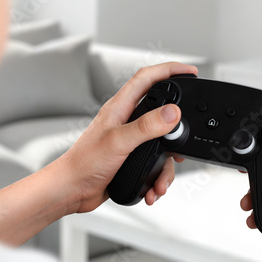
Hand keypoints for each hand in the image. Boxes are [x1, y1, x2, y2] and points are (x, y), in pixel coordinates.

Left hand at [49, 62, 193, 214]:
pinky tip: (153, 188)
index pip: (147, 78)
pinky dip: (158, 177)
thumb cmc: (83, 163)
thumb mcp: (119, 141)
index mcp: (120, 107)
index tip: (190, 72)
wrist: (70, 191)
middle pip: (160, 109)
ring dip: (167, 164)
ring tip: (162, 179)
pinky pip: (155, 162)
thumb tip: (173, 112)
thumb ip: (147, 126)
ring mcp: (129, 139)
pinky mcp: (131, 157)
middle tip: (190, 128)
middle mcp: (126, 120)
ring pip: (161, 142)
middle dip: (177, 123)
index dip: (170, 70)